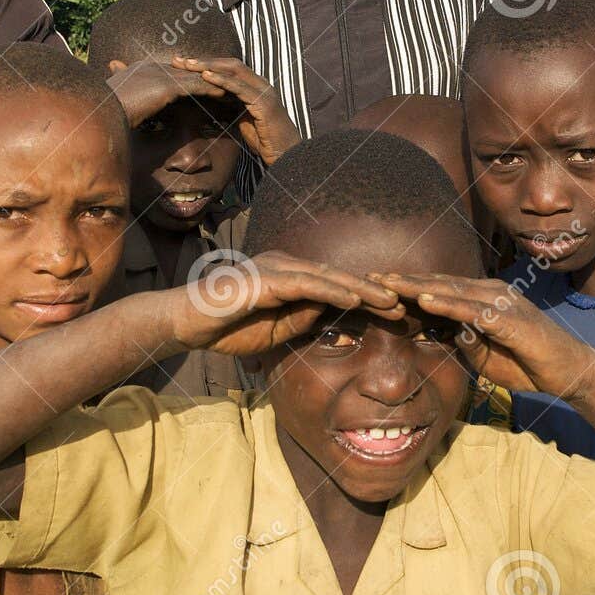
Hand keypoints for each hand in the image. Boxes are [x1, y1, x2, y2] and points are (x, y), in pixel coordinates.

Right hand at [105, 60, 229, 127]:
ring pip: (196, 77)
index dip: (192, 80)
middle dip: (208, 78)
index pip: (174, 72)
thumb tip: (131, 121)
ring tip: (233, 90)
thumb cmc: (105, 117)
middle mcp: (152, 67)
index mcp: (142, 70)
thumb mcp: (120, 109)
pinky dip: (213, 90)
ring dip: (215, 83)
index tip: (207, 86)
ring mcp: (160, 73)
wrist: (99, 116)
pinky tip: (228, 96)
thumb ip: (130, 109)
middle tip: (227, 85)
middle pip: (188, 72)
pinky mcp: (167, 85)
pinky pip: (197, 86)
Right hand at [160, 252, 403, 356]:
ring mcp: (277, 268)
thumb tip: (333, 314)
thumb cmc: (227, 328)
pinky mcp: (267, 279)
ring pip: (331, 277)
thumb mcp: (277, 330)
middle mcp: (287, 265)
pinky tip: (358, 299)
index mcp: (290, 275)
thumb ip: (304, 318)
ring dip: (364, 289)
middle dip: (376, 289)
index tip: (397, 311)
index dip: (368, 296)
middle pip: (341, 276)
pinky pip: (308, 284)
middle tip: (409, 301)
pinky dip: (335, 291)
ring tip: (393, 301)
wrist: (186, 324)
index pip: (337, 285)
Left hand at [171, 55, 301, 164]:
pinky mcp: (263, 103)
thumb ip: (231, 106)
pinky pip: (240, 87)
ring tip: (188, 65)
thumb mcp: (243, 119)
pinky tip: (205, 77)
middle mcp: (260, 84)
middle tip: (179, 60)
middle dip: (203, 61)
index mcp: (254, 87)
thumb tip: (212, 100)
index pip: (228, 68)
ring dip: (208, 66)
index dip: (206, 64)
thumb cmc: (265, 140)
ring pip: (234, 71)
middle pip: (229, 64)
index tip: (183, 65)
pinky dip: (222, 80)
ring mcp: (263, 91)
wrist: (286, 155)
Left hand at [372, 272, 594, 395]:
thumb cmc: (527, 363)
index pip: (440, 288)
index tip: (376, 286)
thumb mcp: (484, 354)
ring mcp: (502, 303)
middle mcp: (491, 292)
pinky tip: (425, 301)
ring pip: (452, 291)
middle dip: (404, 280)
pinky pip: (473, 310)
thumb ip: (464, 340)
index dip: (408, 286)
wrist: (569, 372)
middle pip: (440, 283)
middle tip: (370, 277)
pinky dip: (447, 304)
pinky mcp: (511, 319)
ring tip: (387, 284)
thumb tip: (441, 333)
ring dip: (418, 286)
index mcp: (483, 298)